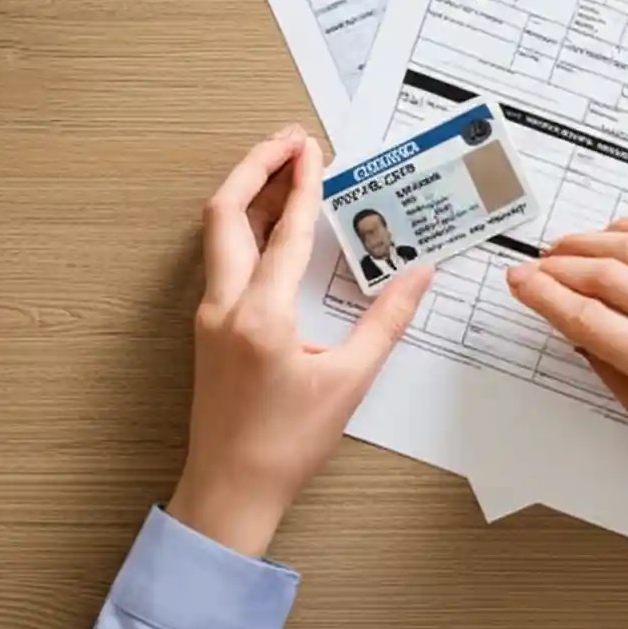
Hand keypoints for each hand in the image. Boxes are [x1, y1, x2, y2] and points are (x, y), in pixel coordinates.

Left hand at [168, 124, 432, 555]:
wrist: (231, 487)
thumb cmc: (285, 444)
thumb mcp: (350, 381)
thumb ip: (387, 320)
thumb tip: (418, 276)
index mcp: (263, 316)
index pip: (287, 231)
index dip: (302, 184)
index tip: (314, 150)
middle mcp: (226, 306)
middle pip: (227, 212)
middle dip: (256, 166)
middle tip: (289, 141)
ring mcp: (210, 316)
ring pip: (219, 233)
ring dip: (247, 193)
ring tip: (280, 169)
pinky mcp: (208, 328)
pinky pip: (222, 259)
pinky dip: (244, 227)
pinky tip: (270, 227)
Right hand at [506, 216, 627, 533]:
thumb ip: (612, 372)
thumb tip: (576, 332)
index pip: (583, 316)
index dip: (542, 295)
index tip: (518, 282)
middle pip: (602, 276)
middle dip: (557, 266)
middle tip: (533, 265)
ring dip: (590, 242)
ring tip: (564, 247)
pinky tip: (618, 231)